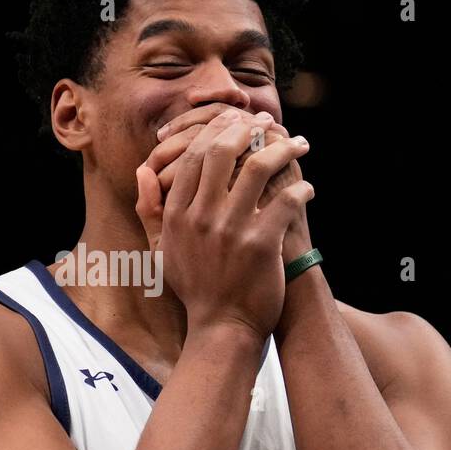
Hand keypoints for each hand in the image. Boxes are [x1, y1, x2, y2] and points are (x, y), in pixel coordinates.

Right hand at [135, 107, 313, 340]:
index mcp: (177, 214)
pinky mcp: (261, 244)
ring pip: (258, 168)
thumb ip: (149, 210)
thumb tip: (143, 170)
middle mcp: (201, 217)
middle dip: (247, 129)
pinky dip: (300, 190)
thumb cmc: (195, 287)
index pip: (194, 156)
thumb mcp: (161, 250)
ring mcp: (231, 230)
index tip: (237, 121)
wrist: (222, 327)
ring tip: (298, 146)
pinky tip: (307, 190)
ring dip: (282, 150)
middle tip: (266, 122)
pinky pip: (284, 201)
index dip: (218, 132)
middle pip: (222, 152)